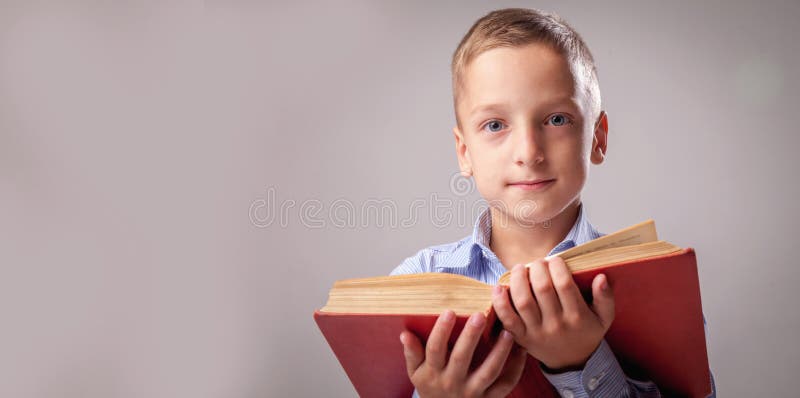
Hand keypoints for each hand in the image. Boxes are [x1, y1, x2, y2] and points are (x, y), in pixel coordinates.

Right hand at [400, 310, 527, 397]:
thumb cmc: (430, 386)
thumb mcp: (416, 372)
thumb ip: (412, 353)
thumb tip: (404, 334)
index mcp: (433, 373)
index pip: (435, 350)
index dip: (441, 331)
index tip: (448, 311)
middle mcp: (453, 383)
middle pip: (462, 358)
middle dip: (470, 337)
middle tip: (479, 315)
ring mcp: (473, 392)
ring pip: (488, 372)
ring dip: (499, 352)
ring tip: (507, 333)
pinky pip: (505, 385)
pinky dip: (516, 369)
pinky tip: (521, 350)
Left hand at [491, 257, 614, 370]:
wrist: (571, 362)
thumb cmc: (586, 332)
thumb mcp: (603, 318)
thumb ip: (605, 298)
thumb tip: (601, 277)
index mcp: (577, 317)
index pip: (564, 285)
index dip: (557, 267)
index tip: (555, 260)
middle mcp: (556, 325)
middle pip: (542, 289)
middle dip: (537, 269)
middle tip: (537, 263)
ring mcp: (536, 332)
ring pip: (523, 301)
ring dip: (518, 280)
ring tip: (519, 268)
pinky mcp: (521, 338)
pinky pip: (507, 319)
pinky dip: (500, 303)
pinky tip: (499, 287)